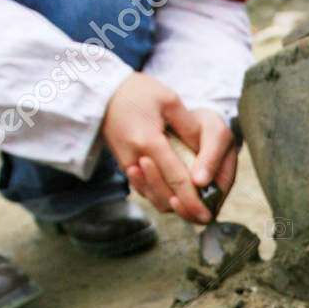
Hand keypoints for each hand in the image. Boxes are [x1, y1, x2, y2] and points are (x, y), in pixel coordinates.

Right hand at [102, 77, 234, 223]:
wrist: (102, 92)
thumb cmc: (137, 91)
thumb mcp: (169, 100)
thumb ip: (188, 128)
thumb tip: (205, 154)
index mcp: (148, 141)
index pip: (175, 179)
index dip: (193, 199)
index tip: (206, 215)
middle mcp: (134, 157)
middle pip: (163, 195)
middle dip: (185, 208)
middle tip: (204, 215)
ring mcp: (126, 164)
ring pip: (152, 197)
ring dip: (173, 204)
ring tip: (193, 204)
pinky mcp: (123, 166)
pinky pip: (144, 190)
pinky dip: (160, 195)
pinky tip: (174, 194)